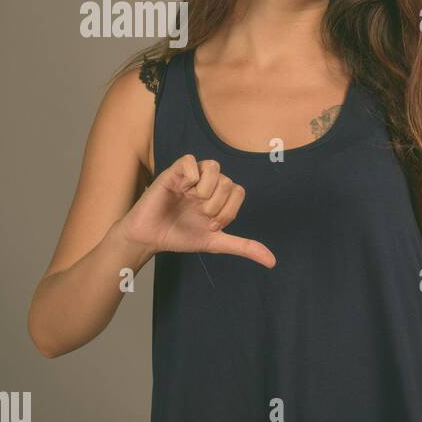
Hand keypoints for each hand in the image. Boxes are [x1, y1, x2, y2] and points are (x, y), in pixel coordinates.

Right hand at [117, 154, 275, 267]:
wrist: (149, 238)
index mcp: (218, 197)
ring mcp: (190, 177)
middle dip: (217, 205)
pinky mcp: (173, 173)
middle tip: (201, 217)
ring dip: (207, 190)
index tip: (212, 225)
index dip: (230, 210)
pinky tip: (182, 190)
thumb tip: (272, 262)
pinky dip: (190, 176)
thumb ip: (244, 247)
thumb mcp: (216, 243)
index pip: (239, 191)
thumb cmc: (180, 236)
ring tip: (193, 203)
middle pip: (228, 181)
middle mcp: (207, 184)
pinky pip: (189, 160)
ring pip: (213, 167)